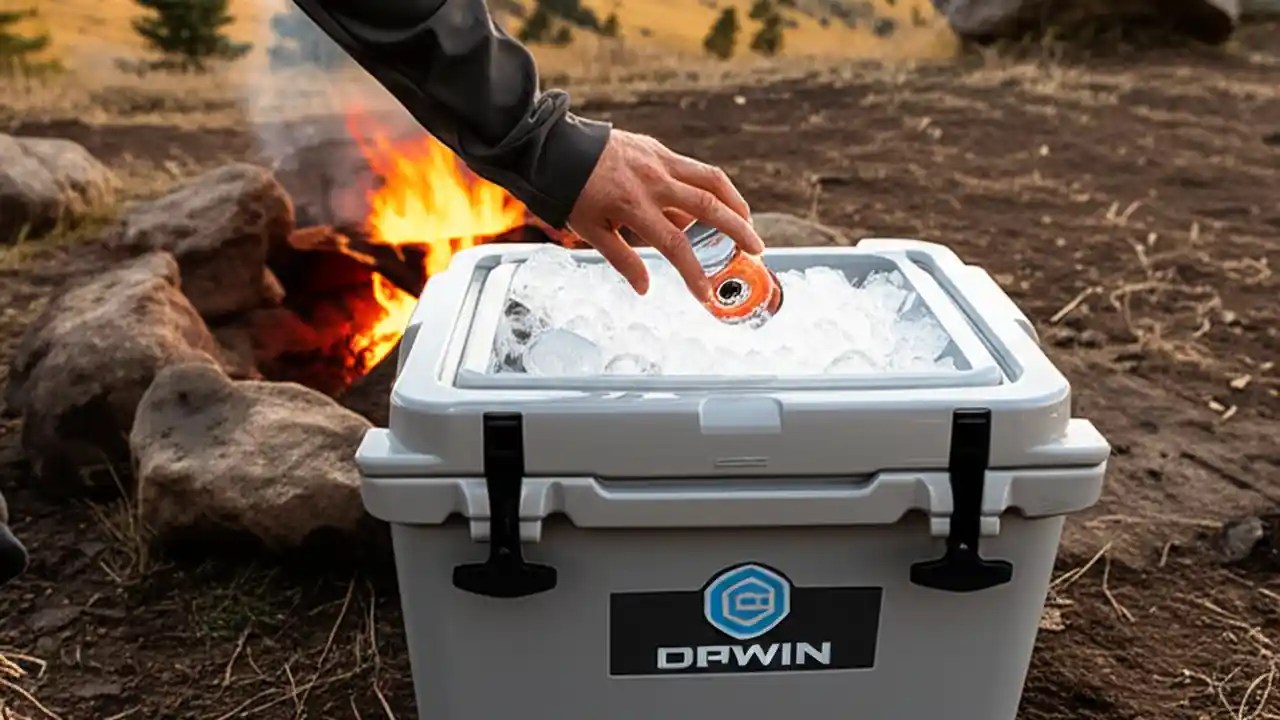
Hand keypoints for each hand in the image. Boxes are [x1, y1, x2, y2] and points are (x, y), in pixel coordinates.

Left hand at [566, 130, 764, 300]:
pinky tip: (719, 200)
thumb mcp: (590, 231)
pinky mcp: (659, 149)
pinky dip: (713, 185)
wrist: (558, 147)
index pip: (674, 245)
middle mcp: (653, 183)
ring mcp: (659, 162)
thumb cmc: (572, 191)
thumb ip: (622, 259)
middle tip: (757, 249)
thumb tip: (645, 288)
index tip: (706, 293)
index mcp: (633, 207)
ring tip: (747, 222)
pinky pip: (695, 168)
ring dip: (735, 202)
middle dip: (737, 230)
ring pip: (711, 180)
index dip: (693, 272)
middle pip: (708, 208)